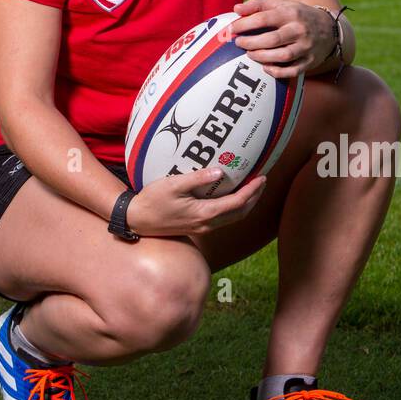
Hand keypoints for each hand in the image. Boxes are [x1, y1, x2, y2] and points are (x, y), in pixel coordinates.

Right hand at [127, 167, 267, 237]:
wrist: (138, 220)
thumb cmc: (153, 200)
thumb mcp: (173, 185)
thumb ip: (197, 178)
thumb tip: (220, 172)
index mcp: (205, 214)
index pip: (238, 202)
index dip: (252, 190)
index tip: (262, 177)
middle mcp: (208, 224)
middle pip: (241, 213)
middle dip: (254, 197)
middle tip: (262, 181)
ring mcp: (203, 227)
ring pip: (233, 217)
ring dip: (246, 204)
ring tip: (252, 188)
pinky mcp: (198, 227)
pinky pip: (223, 218)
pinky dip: (234, 207)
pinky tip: (231, 196)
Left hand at [230, 0, 336, 78]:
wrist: (330, 28)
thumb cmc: (298, 15)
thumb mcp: (282, 4)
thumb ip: (258, 5)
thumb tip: (236, 9)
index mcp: (291, 13)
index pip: (264, 18)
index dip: (245, 24)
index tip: (232, 29)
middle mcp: (299, 30)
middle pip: (272, 39)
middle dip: (251, 42)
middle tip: (239, 43)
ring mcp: (306, 47)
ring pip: (282, 56)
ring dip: (262, 57)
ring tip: (250, 54)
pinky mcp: (310, 62)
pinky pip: (292, 70)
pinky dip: (277, 71)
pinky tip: (265, 68)